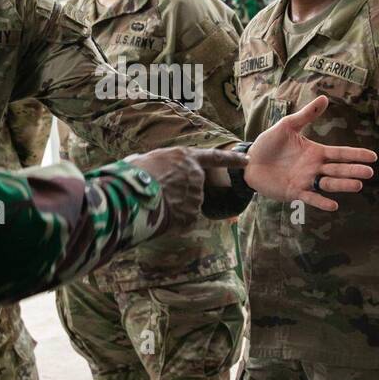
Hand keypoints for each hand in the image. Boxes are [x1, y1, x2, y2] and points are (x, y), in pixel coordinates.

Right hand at [125, 147, 248, 230]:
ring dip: (174, 208)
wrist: (131, 196)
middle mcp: (195, 176)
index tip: (247, 161)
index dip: (232, 160)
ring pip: (187, 205)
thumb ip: (155, 164)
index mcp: (186, 157)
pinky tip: (158, 217)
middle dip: (179, 194)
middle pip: (193, 187)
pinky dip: (172, 222)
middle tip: (158, 195)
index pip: (215, 158)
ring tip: (154, 206)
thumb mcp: (144, 160)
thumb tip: (142, 165)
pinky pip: (182, 221)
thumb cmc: (132, 175)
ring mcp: (195, 197)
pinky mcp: (191, 216)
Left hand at [244, 96, 376, 210]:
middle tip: (369, 172)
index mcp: (315, 152)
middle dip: (354, 171)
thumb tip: (325, 98)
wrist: (249, 162)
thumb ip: (306, 115)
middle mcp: (314, 167)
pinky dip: (322, 202)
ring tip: (358, 186)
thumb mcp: (287, 126)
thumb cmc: (268, 144)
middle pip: (338, 169)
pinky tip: (334, 205)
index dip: (356, 154)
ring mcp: (306, 181)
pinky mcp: (295, 192)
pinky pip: (311, 198)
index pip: (340, 153)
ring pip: (329, 183)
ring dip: (343, 184)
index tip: (373, 157)